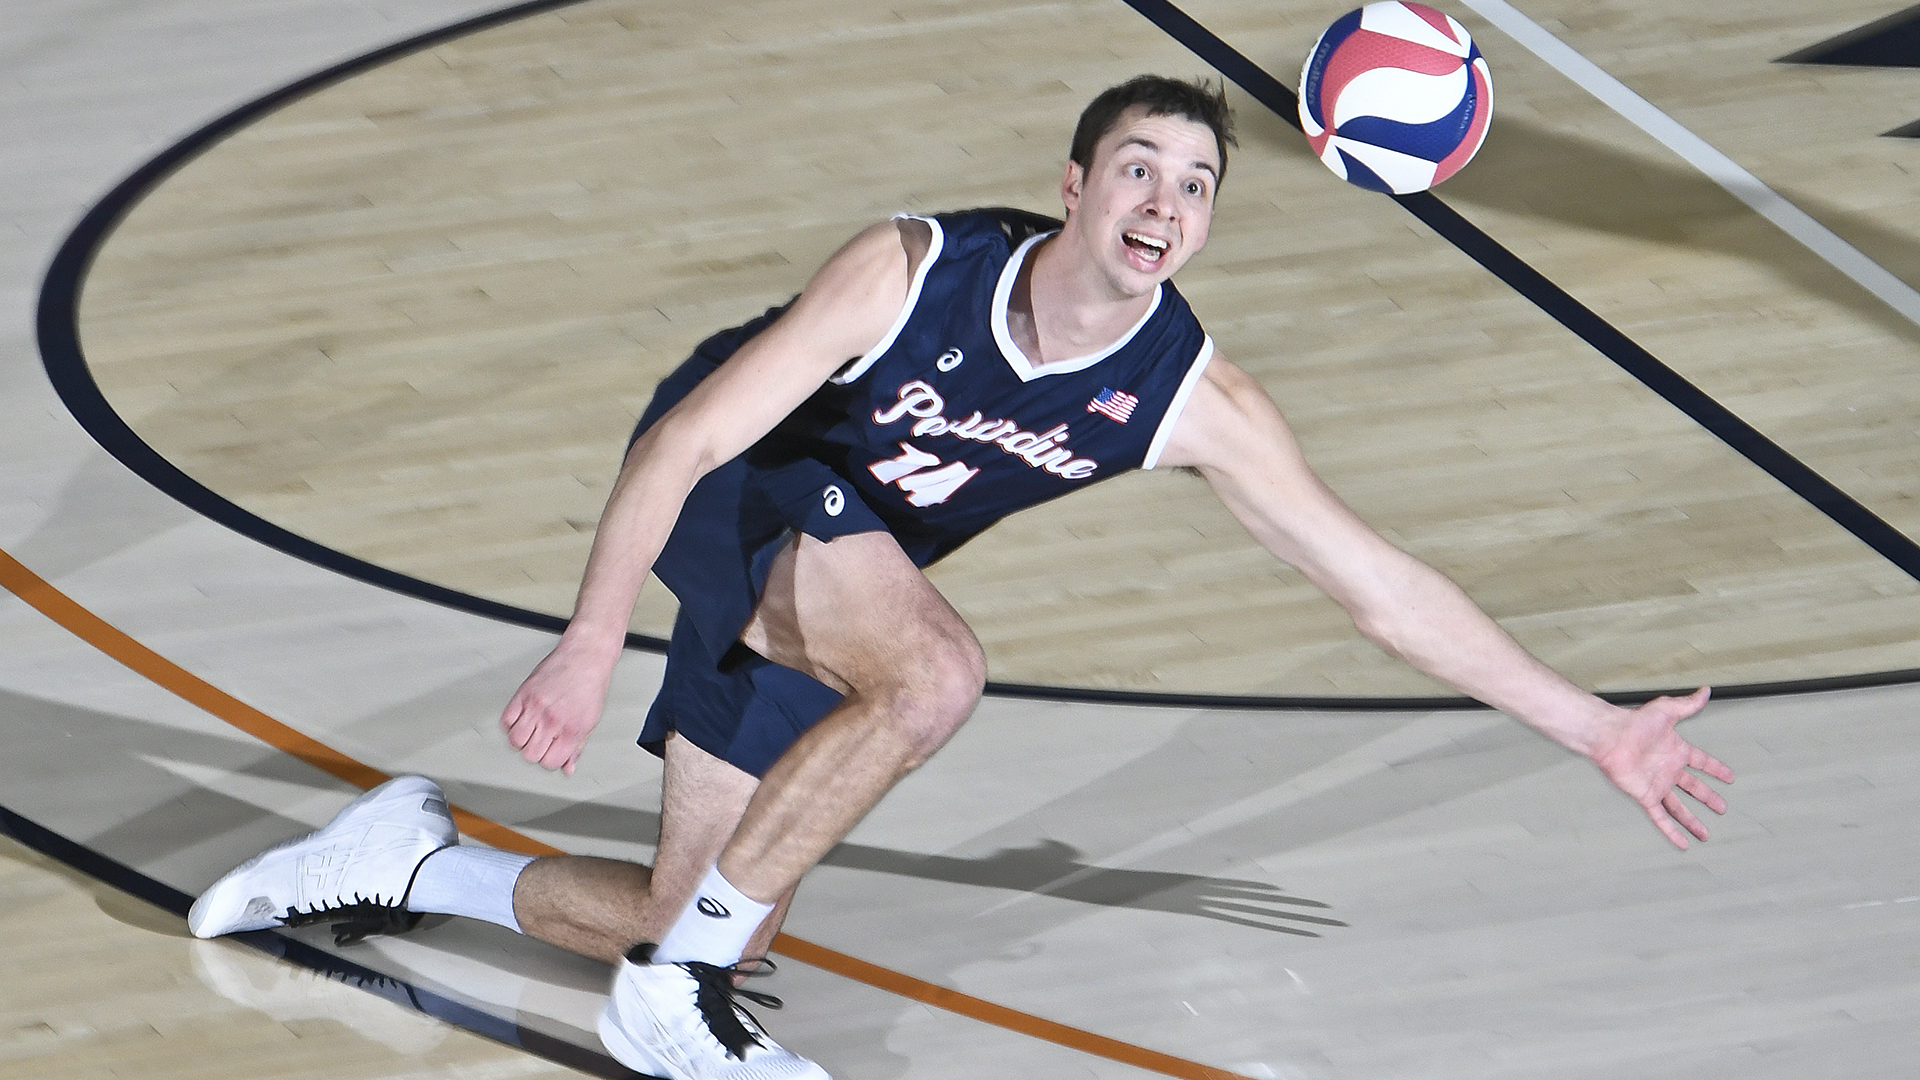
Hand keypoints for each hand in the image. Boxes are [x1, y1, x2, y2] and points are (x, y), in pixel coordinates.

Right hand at [499, 637, 617, 775]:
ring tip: (530, 730)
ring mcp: (536, 707)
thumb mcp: (590, 721)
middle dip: (534, 751)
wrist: (586, 656)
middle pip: (530, 754)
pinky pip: (506, 720)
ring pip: (515, 740)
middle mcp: (553, 721)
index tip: (550, 752)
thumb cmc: (591, 685)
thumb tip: (568, 768)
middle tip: (540, 740)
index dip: (549, 760)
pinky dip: (510, 724)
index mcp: (571, 730)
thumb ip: (577, 747)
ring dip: (521, 739)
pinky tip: (521, 719)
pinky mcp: (524, 694)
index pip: (550, 762)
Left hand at [1590, 687, 1732, 848]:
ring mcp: (1657, 784)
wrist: (1610, 736)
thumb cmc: (1634, 722)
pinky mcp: (1645, 795)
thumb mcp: (1667, 711)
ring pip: (1679, 808)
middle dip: (1707, 798)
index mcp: (1675, 750)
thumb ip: (1688, 704)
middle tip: (1721, 808)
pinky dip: (1671, 831)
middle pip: (1693, 788)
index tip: (1729, 777)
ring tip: (1706, 834)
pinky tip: (1682, 843)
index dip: (1715, 769)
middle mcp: (1667, 769)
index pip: (1701, 762)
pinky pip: (1661, 817)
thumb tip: (1704, 691)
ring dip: (1692, 821)